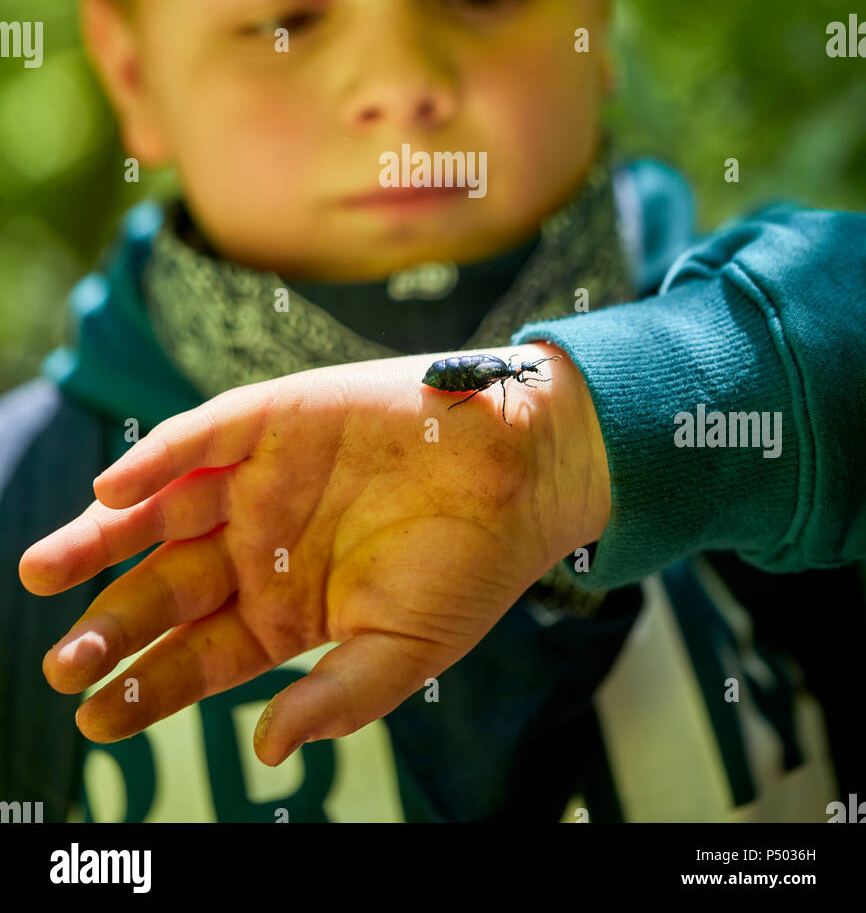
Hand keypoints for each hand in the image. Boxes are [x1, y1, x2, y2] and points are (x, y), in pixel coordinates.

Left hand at [19, 341, 608, 763]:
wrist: (525, 468)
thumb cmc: (474, 565)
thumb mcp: (406, 651)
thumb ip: (336, 700)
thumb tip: (265, 751)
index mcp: (286, 612)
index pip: (197, 658)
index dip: (146, 687)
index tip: (93, 718)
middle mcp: (262, 547)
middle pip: (164, 589)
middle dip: (109, 624)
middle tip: (59, 660)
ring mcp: (265, 482)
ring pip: (162, 511)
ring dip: (103, 538)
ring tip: (45, 572)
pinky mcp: (278, 419)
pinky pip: (203, 438)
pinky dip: (158, 460)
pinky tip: (115, 490)